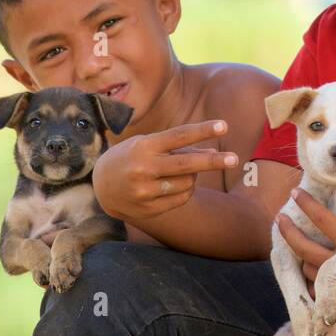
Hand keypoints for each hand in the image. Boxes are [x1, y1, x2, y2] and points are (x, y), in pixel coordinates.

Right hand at [92, 120, 237, 221]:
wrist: (102, 186)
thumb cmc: (132, 157)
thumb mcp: (149, 145)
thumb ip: (179, 148)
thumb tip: (213, 151)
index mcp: (143, 147)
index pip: (178, 136)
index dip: (203, 130)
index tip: (224, 126)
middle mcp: (143, 169)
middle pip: (186, 164)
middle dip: (213, 161)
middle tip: (234, 159)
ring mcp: (145, 191)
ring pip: (187, 183)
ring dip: (193, 175)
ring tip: (180, 171)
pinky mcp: (148, 209)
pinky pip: (182, 198)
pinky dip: (186, 190)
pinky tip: (173, 185)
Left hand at [275, 170, 335, 308]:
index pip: (322, 219)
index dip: (306, 204)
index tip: (295, 193)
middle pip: (304, 249)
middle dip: (288, 232)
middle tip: (279, 218)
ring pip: (308, 270)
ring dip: (300, 256)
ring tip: (294, 242)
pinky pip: (319, 290)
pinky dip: (312, 279)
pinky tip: (309, 267)